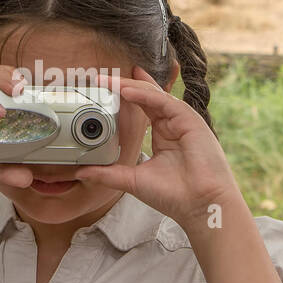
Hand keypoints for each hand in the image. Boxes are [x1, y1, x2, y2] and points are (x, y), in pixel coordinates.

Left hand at [74, 67, 238, 227]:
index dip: (125, 94)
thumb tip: (82, 172)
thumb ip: (108, 174)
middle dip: (124, 84)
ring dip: (131, 86)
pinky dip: (146, 94)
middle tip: (102, 76)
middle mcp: (173, 124)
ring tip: (110, 81)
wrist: (201, 206)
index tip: (105, 86)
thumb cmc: (175, 196)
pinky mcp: (190, 120)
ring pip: (154, 95)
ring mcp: (182, 121)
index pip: (143, 106)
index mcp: (163, 135)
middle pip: (147, 95)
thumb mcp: (133, 181)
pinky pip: (164, 101)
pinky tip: (128, 91)